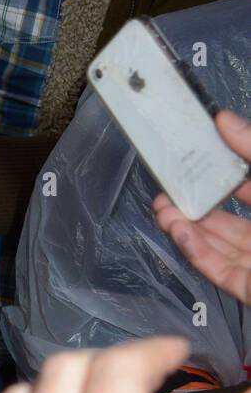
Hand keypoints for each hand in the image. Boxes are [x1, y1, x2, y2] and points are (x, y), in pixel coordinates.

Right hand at [154, 109, 250, 305]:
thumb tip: (224, 120)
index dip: (220, 176)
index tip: (190, 164)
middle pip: (230, 221)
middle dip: (194, 206)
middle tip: (166, 191)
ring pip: (219, 246)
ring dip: (186, 227)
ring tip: (162, 209)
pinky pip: (220, 271)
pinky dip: (195, 252)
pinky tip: (178, 231)